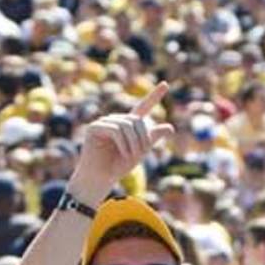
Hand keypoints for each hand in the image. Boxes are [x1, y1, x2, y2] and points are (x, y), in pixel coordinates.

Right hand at [67, 83, 173, 204]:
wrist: (98, 179)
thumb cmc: (117, 167)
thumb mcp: (139, 152)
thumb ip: (151, 138)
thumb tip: (170, 127)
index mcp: (127, 125)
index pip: (142, 107)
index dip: (154, 96)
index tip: (166, 84)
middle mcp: (115, 120)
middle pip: (136, 119)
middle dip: (142, 137)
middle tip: (141, 154)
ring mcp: (104, 122)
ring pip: (126, 124)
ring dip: (133, 142)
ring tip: (132, 156)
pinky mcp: (94, 128)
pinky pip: (115, 130)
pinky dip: (123, 143)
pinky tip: (124, 153)